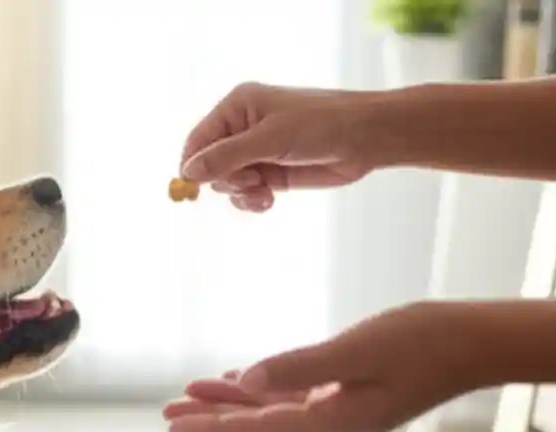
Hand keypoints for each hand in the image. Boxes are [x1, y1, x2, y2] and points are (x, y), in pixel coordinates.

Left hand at [164, 303, 478, 431]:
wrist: (480, 342)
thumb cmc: (425, 341)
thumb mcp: (358, 348)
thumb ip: (299, 366)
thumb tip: (247, 381)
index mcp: (335, 418)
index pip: (260, 427)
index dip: (214, 427)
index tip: (175, 425)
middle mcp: (335, 421)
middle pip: (260, 423)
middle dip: (213, 417)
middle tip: (166, 413)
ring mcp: (345, 409)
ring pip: (275, 408)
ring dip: (234, 402)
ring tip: (191, 394)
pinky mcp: (354, 392)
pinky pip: (296, 396)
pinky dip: (266, 389)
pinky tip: (244, 382)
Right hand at [179, 83, 379, 211]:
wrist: (367, 138)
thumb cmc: (321, 125)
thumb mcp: (270, 139)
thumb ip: (227, 156)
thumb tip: (188, 173)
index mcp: (237, 107)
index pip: (199, 139)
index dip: (192, 165)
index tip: (193, 190)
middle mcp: (243, 128)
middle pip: (210, 165)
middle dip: (227, 180)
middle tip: (252, 181)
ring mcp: (258, 151)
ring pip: (228, 182)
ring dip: (242, 194)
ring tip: (265, 192)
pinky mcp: (272, 172)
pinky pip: (247, 193)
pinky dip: (253, 201)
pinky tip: (269, 201)